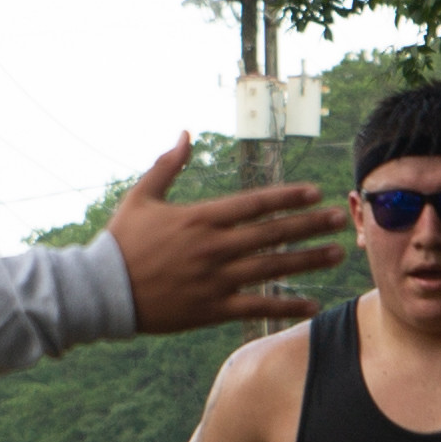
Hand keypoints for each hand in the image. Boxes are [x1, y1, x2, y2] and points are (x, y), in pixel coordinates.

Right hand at [107, 137, 334, 330]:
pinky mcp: (211, 309)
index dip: (288, 197)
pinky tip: (311, 304)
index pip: (255, 203)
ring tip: (336, 253)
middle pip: (272, 232)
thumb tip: (185, 132)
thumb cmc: (121, 241)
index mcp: (201, 218)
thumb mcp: (141, 196)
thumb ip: (168, 164)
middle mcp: (214, 247)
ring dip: (307, 260)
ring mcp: (215, 279)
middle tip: (339, 218)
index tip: (315, 192)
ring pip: (271, 267)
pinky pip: (256, 306)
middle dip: (309, 224)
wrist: (101, 291)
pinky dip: (285, 306)